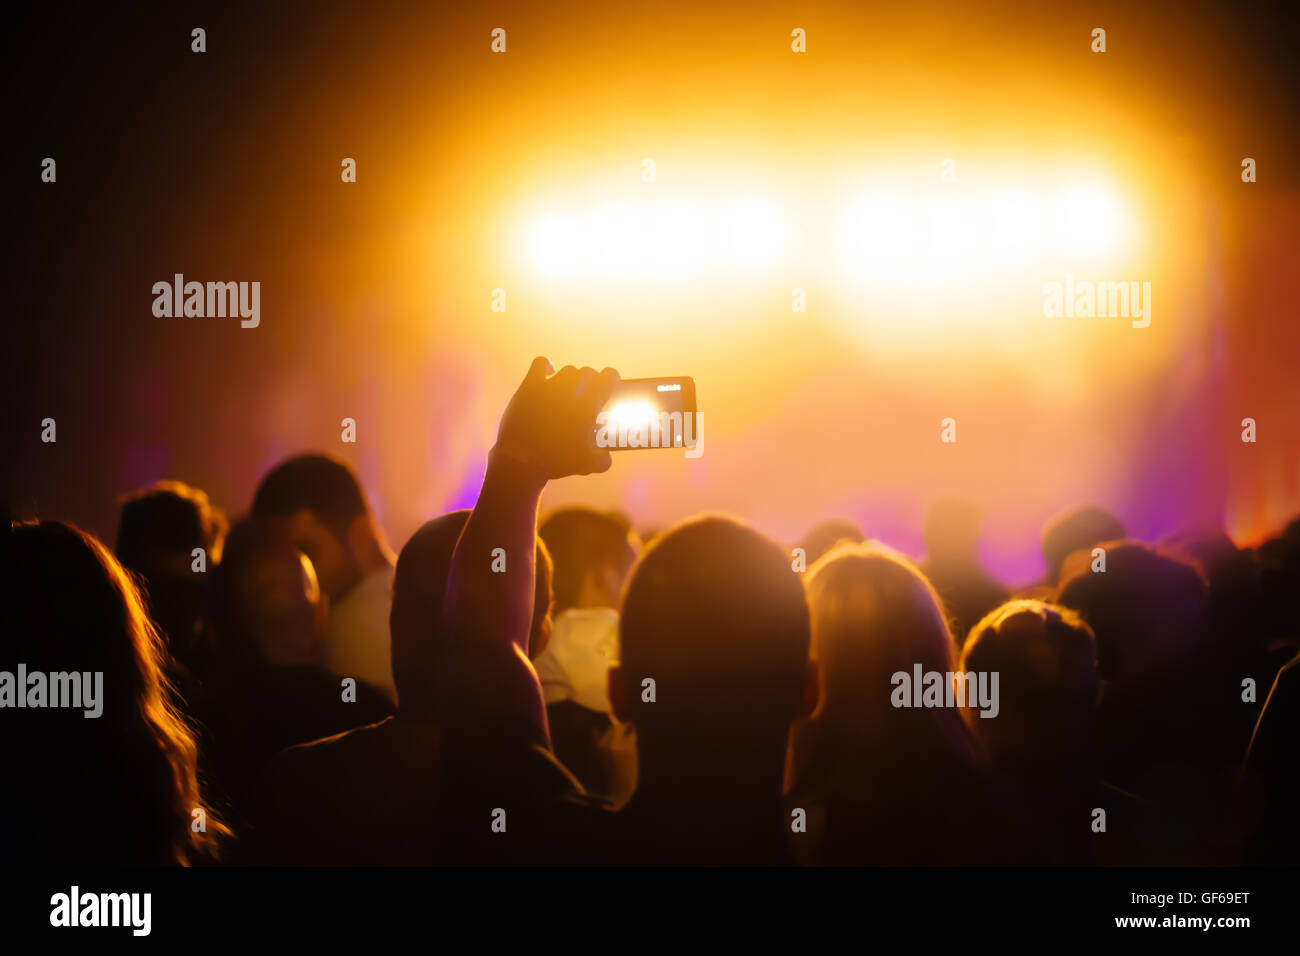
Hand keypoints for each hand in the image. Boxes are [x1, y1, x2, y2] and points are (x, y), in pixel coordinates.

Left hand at [493, 357, 619, 480]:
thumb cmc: (555, 461)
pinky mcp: (530, 386)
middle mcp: (571, 391)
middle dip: (591, 380)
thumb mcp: (586, 465)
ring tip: (569, 389)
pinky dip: (547, 366)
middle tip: (588, 392)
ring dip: (572, 377)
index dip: (611, 376)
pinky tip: (549, 375)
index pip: (608, 377)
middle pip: (587, 372)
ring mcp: (550, 386)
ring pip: (568, 370)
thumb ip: (603, 459)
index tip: (610, 380)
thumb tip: (606, 456)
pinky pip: (541, 363)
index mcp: (588, 407)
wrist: (520, 459)